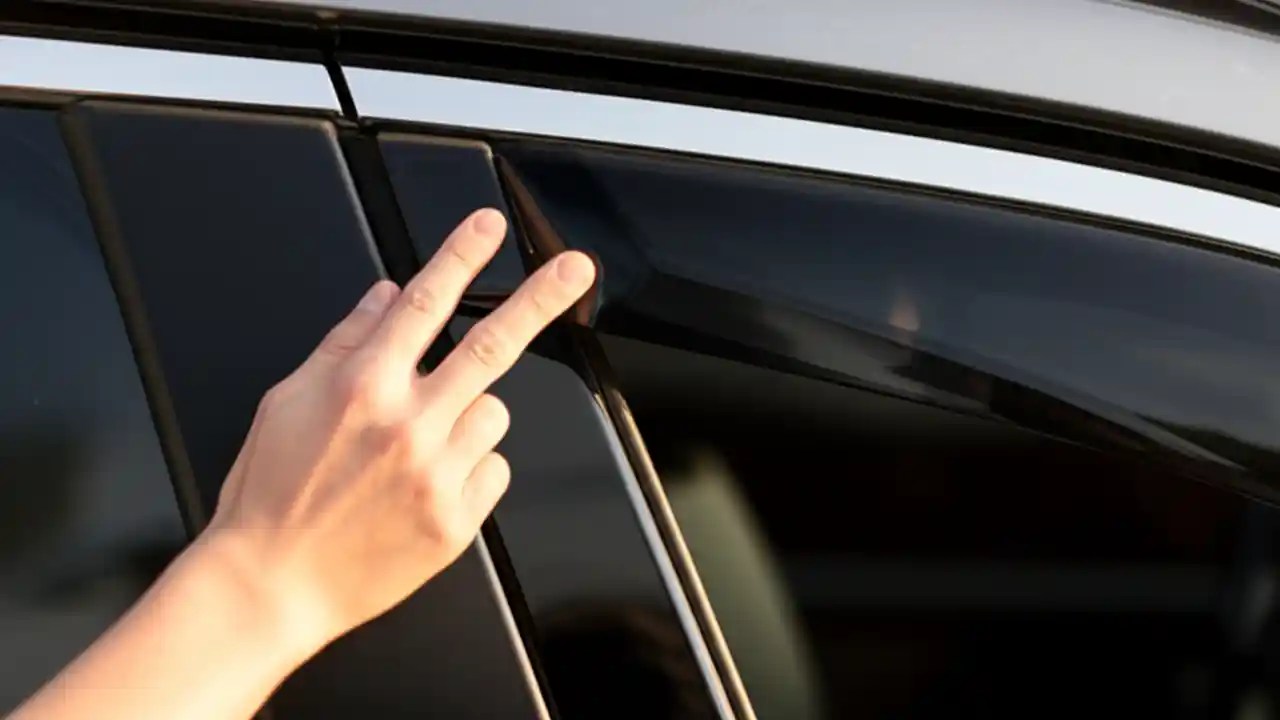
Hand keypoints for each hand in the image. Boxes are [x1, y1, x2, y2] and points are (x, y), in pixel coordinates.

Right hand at [199, 207, 594, 649]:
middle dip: (540, 299)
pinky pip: (493, 468)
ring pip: (494, 412)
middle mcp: (407, 424)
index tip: (489, 226)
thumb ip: (344, 343)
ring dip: (469, 414)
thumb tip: (387, 295)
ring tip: (418, 447)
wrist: (271, 586)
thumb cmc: (271, 495)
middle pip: (491, 346)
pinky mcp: (457, 519)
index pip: (423, 302)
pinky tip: (425, 485)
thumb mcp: (287, 402)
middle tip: (576, 268)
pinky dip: (471, 467)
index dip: (460, 256)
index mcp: (360, 386)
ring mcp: (437, 473)